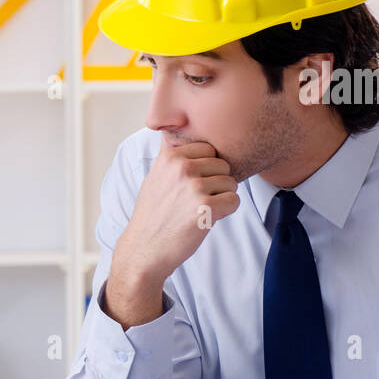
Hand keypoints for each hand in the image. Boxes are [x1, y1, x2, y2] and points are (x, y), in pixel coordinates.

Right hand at [103, 140, 238, 326]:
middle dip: (216, 183)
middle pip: (224, 165)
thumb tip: (172, 128)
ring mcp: (193, 187)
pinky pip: (234, 201)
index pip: (210, 150)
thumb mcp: (154, 177)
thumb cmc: (152, 215)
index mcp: (170, 157)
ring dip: (221, 199)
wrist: (144, 250)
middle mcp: (182, 168)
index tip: (191, 185)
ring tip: (198, 211)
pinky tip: (206, 220)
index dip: (207, 169)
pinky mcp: (205, 208)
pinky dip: (225, 213)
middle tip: (195, 201)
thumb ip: (169, 155)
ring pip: (231, 184)